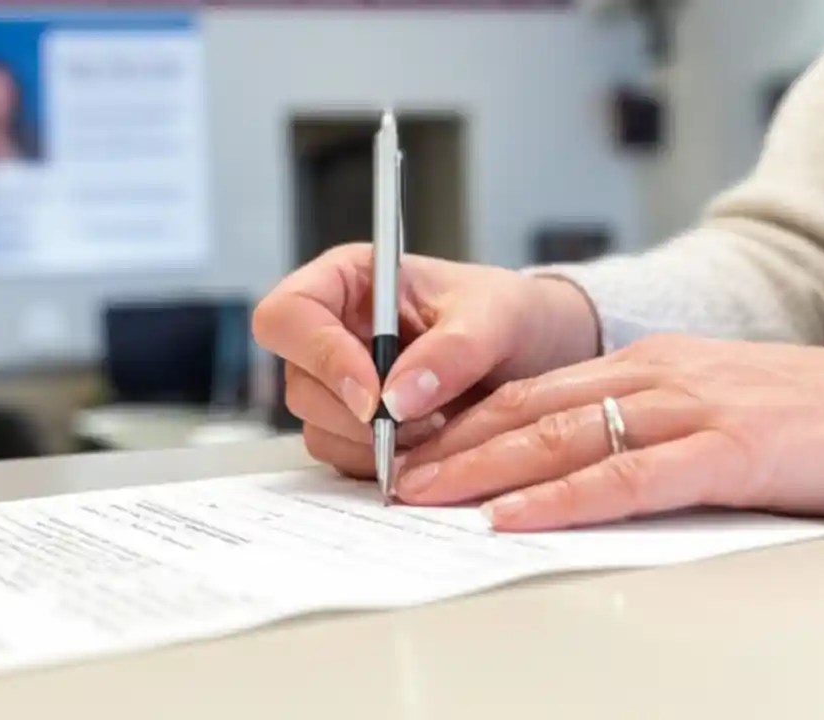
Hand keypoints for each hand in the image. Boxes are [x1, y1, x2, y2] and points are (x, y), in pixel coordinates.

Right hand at [251, 244, 600, 477]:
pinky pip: (342, 457)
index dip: (319, 355)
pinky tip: (428, 443)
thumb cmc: (510, 316)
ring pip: (317, 427)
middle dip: (356, 414)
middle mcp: (330, 331)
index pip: (288, 314)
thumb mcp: (497, 318)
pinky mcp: (350, 427)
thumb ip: (452, 350)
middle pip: (298, 382)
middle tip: (422, 422)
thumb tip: (397, 399)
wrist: (535, 356)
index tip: (372, 394)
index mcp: (347, 280)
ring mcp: (335, 384)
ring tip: (437, 426)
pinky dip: (382, 462)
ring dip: (374, 442)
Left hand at [396, 334, 823, 530]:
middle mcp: (653, 376)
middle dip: (450, 444)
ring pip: (561, 436)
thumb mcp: (704, 404)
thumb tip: (563, 464)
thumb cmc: (802, 413)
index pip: (529, 390)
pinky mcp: (729, 451)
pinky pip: (629, 478)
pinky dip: (563, 499)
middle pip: (527, 409)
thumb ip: (636, 424)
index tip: (408, 448)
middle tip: (390, 474)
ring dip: (482, 468)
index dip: (461, 421)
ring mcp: (689, 409)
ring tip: (423, 495)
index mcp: (643, 365)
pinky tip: (514, 516)